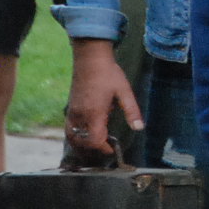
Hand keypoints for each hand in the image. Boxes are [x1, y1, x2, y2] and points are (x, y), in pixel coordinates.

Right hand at [65, 38, 142, 155]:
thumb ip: (131, 111)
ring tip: (97, 142)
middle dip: (95, 148)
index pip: (95, 140)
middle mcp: (80, 116)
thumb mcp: (125, 91)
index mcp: (94, 113)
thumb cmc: (109, 74)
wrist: (90, 59)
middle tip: (108, 146)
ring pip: (73, 137)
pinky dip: (76, 136)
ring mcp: (72, 113)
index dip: (104, 148)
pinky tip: (86, 133)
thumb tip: (139, 127)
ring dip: (84, 143)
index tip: (113, 149)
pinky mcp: (70, 109)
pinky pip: (69, 129)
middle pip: (83, 142)